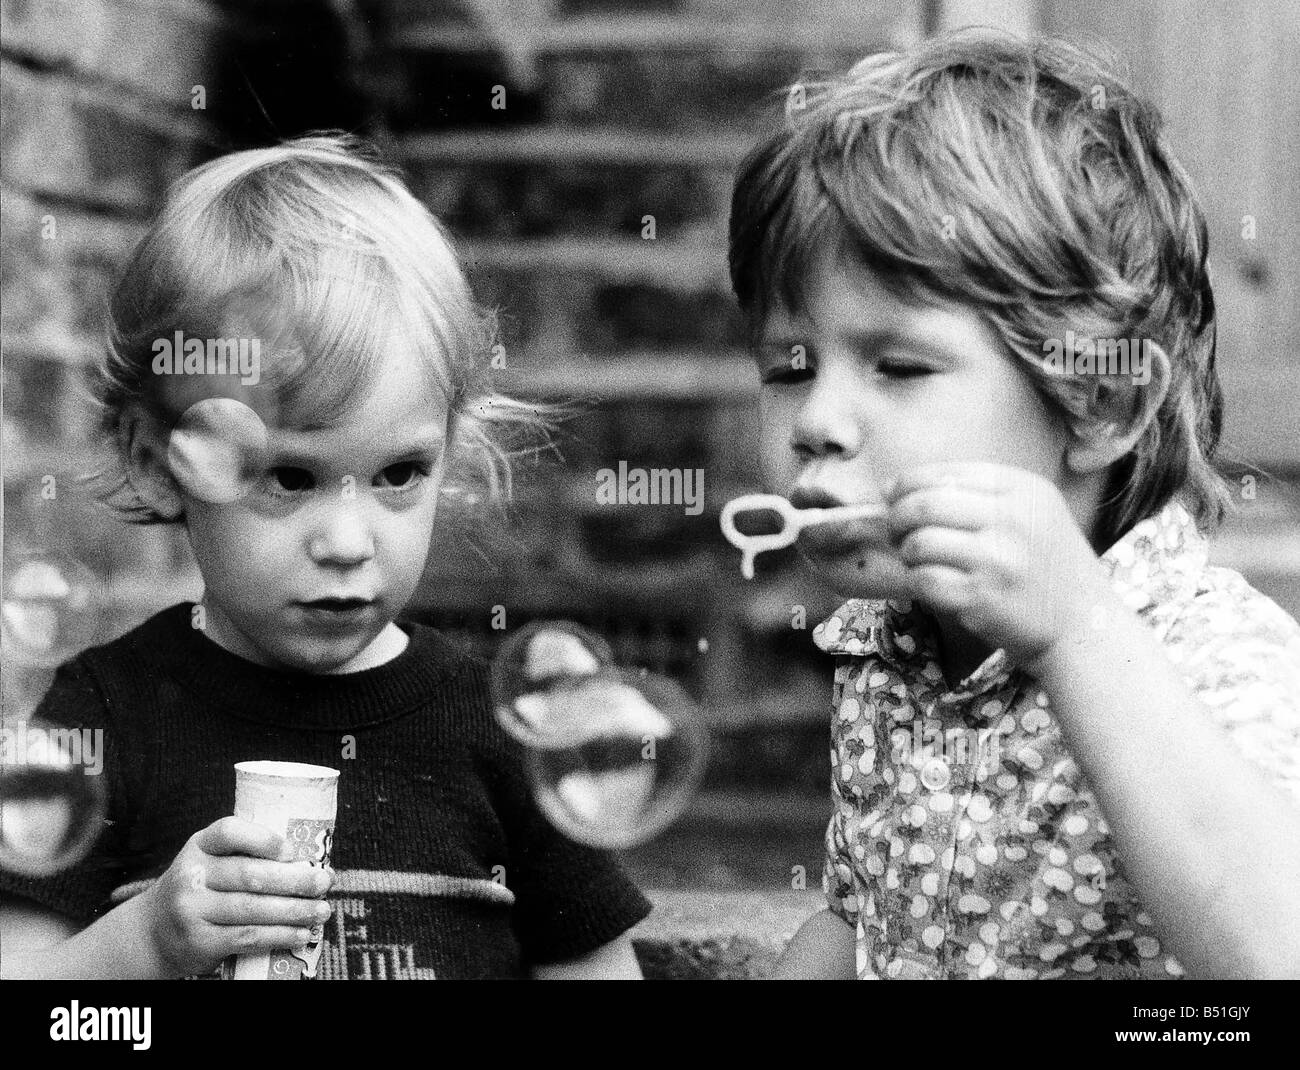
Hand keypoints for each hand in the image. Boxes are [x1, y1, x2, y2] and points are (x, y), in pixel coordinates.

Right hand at [139, 817, 332, 977]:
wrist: (153, 932)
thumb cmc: (200, 888)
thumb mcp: (210, 861)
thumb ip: (246, 855)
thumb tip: (308, 862)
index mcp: (199, 845)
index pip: (229, 831)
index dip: (263, 839)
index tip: (293, 850)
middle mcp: (191, 875)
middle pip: (250, 875)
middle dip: (295, 879)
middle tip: (324, 882)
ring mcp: (191, 910)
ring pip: (253, 909)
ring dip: (295, 910)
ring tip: (322, 910)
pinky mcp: (199, 941)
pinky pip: (247, 937)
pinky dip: (279, 935)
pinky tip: (301, 933)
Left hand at [885, 462, 1111, 665]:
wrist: (1084, 624)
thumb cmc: (1045, 565)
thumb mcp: (1029, 511)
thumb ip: (974, 493)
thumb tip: (895, 486)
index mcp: (1022, 489)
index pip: (942, 474)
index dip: (906, 485)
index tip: (894, 498)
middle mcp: (1013, 519)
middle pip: (924, 505)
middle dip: (897, 517)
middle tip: (896, 532)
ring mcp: (998, 560)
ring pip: (919, 542)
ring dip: (908, 552)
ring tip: (918, 560)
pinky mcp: (982, 598)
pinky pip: (925, 580)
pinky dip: (918, 581)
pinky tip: (932, 584)